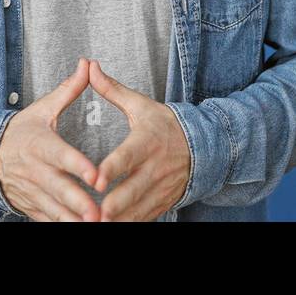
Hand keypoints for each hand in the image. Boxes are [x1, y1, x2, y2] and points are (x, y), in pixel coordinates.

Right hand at [0, 57, 101, 220]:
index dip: (77, 165)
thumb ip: (68, 90)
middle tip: (97, 212)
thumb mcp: (42, 109)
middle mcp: (35, 170)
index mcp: (40, 144)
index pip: (61, 155)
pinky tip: (80, 229)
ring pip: (54, 209)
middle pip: (58, 188)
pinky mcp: (31, 207)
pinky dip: (62, 226)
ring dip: (72, 219)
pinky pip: (47, 220)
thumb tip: (88, 64)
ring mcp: (32, 192)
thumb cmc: (21, 132)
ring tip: (94, 225)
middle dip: (78, 202)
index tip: (96, 175)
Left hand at [88, 59, 190, 220]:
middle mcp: (154, 168)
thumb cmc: (165, 125)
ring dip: (118, 219)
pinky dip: (128, 224)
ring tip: (95, 226)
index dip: (112, 170)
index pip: (128, 157)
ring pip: (137, 209)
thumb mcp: (141, 105)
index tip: (95, 181)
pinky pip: (144, 218)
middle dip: (113, 205)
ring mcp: (160, 188)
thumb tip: (90, 66)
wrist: (205, 146)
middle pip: (132, 190)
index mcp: (146, 142)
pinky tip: (110, 228)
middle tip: (93, 214)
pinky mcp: (162, 203)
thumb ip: (112, 90)